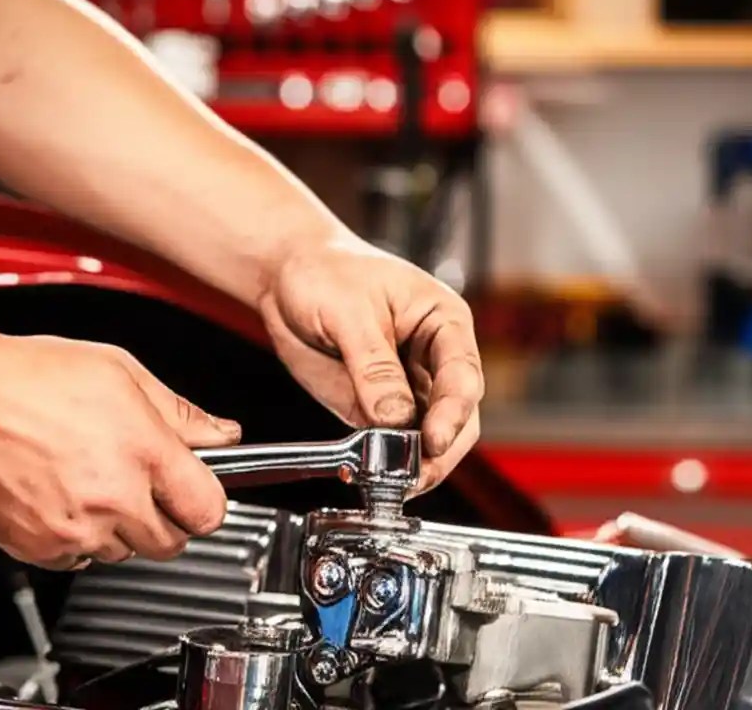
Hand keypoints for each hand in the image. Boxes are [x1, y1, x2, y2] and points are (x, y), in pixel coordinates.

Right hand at [0, 334, 239, 569]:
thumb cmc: (29, 377)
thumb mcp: (121, 372)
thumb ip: (180, 413)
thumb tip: (222, 435)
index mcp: (146, 453)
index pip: (209, 511)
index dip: (205, 502)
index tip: (195, 492)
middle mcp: (115, 498)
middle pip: (170, 543)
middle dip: (164, 518)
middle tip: (141, 485)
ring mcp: (76, 529)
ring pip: (123, 553)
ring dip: (118, 529)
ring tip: (88, 481)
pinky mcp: (38, 548)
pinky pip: (77, 559)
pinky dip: (76, 538)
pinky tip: (60, 497)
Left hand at [258, 239, 483, 492]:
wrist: (289, 275)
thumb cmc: (327, 271)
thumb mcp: (349, 311)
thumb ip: (373, 366)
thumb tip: (394, 417)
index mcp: (443, 321)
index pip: (463, 374)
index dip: (453, 412)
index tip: (434, 441)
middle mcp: (435, 358)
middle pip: (458, 416)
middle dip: (439, 450)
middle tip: (411, 475)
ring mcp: (409, 387)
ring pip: (429, 437)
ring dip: (413, 463)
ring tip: (388, 480)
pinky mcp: (379, 408)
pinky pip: (391, 443)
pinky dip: (384, 463)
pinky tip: (367, 473)